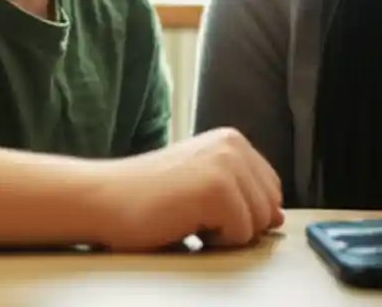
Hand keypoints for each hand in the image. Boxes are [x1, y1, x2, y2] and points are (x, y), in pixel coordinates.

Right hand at [89, 127, 283, 250]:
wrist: (103, 198)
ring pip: (258, 224)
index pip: (272, 190)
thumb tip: (278, 217)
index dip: (245, 212)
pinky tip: (184, 223)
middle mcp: (233, 145)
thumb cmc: (147, 198)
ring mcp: (226, 165)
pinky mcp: (217, 188)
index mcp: (232, 141)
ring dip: (225, 234)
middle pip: (270, 208)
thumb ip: (242, 194)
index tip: (206, 209)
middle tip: (195, 215)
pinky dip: (214, 241)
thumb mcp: (202, 185)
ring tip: (188, 217)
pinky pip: (240, 234)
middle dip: (238, 224)